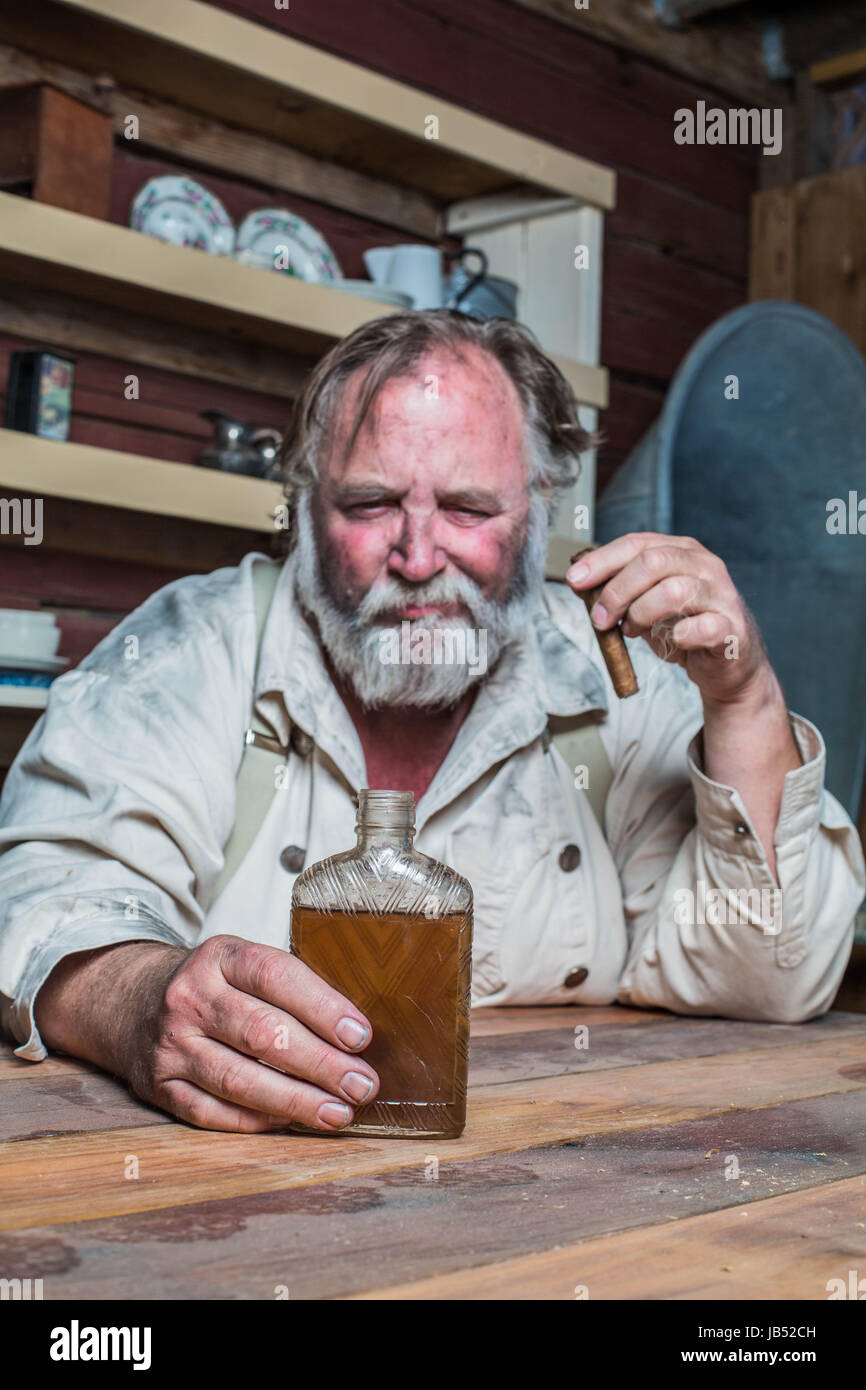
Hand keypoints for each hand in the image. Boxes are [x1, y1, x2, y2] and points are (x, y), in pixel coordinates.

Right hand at [122, 935, 378, 1131]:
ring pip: (238, 1079)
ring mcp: (169, 1043)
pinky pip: (212, 1112)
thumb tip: (354, 1039)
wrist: (135, 1001)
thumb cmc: (217, 987)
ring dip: (295, 1100)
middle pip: (262, 1033)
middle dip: (320, 1063)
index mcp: (220, 957)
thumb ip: (292, 990)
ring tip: (337, 1112)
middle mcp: (190, 997)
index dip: (323, 1008)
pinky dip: (255, 1120)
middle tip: (362, 1084)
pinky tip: (289, 1122)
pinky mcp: (159, 1085)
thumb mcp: (245, 965)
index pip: (276, 977)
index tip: (361, 1037)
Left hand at [567, 532, 769, 705]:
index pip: (637, 544)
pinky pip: (703, 627)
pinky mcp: (732, 628)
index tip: (574, 580)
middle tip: (600, 618)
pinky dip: (681, 636)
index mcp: (682, 552)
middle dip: (617, 591)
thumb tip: (578, 581)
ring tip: (632, 631)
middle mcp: (704, 566)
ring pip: (674, 591)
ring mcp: (721, 595)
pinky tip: (673, 641)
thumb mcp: (646, 603)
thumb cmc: (683, 628)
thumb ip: (619, 590)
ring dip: (641, 614)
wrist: (728, 664)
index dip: (601, 561)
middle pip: (653, 562)